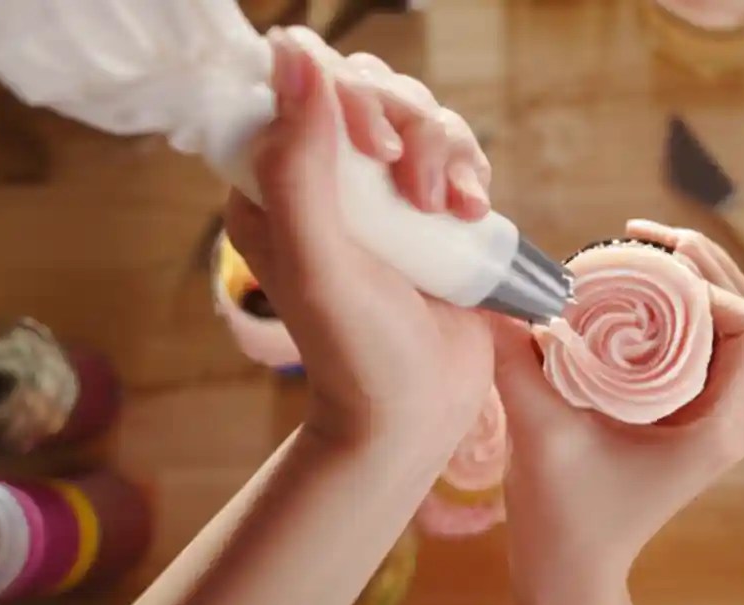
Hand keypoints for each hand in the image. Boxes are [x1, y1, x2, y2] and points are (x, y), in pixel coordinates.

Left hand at [223, 28, 492, 455]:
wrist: (417, 410)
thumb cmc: (357, 351)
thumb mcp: (318, 262)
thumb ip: (297, 164)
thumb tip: (292, 55)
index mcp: (274, 183)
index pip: (298, 86)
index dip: (343, 94)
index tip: (374, 147)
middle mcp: (324, 178)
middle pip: (368, 87)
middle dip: (406, 126)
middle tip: (417, 194)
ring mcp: (381, 192)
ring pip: (419, 113)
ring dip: (446, 152)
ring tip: (451, 212)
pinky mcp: (429, 208)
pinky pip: (455, 150)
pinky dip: (470, 170)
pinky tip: (470, 213)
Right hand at [491, 220, 743, 585]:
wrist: (569, 574)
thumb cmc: (562, 518)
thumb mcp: (540, 434)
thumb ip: (518, 362)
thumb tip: (493, 295)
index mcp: (716, 426)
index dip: (708, 287)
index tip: (647, 275)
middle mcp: (724, 416)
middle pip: (743, 315)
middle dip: (700, 266)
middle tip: (642, 235)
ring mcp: (705, 415)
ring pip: (721, 324)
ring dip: (686, 281)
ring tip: (635, 250)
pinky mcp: (681, 414)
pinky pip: (692, 344)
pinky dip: (667, 310)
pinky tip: (624, 292)